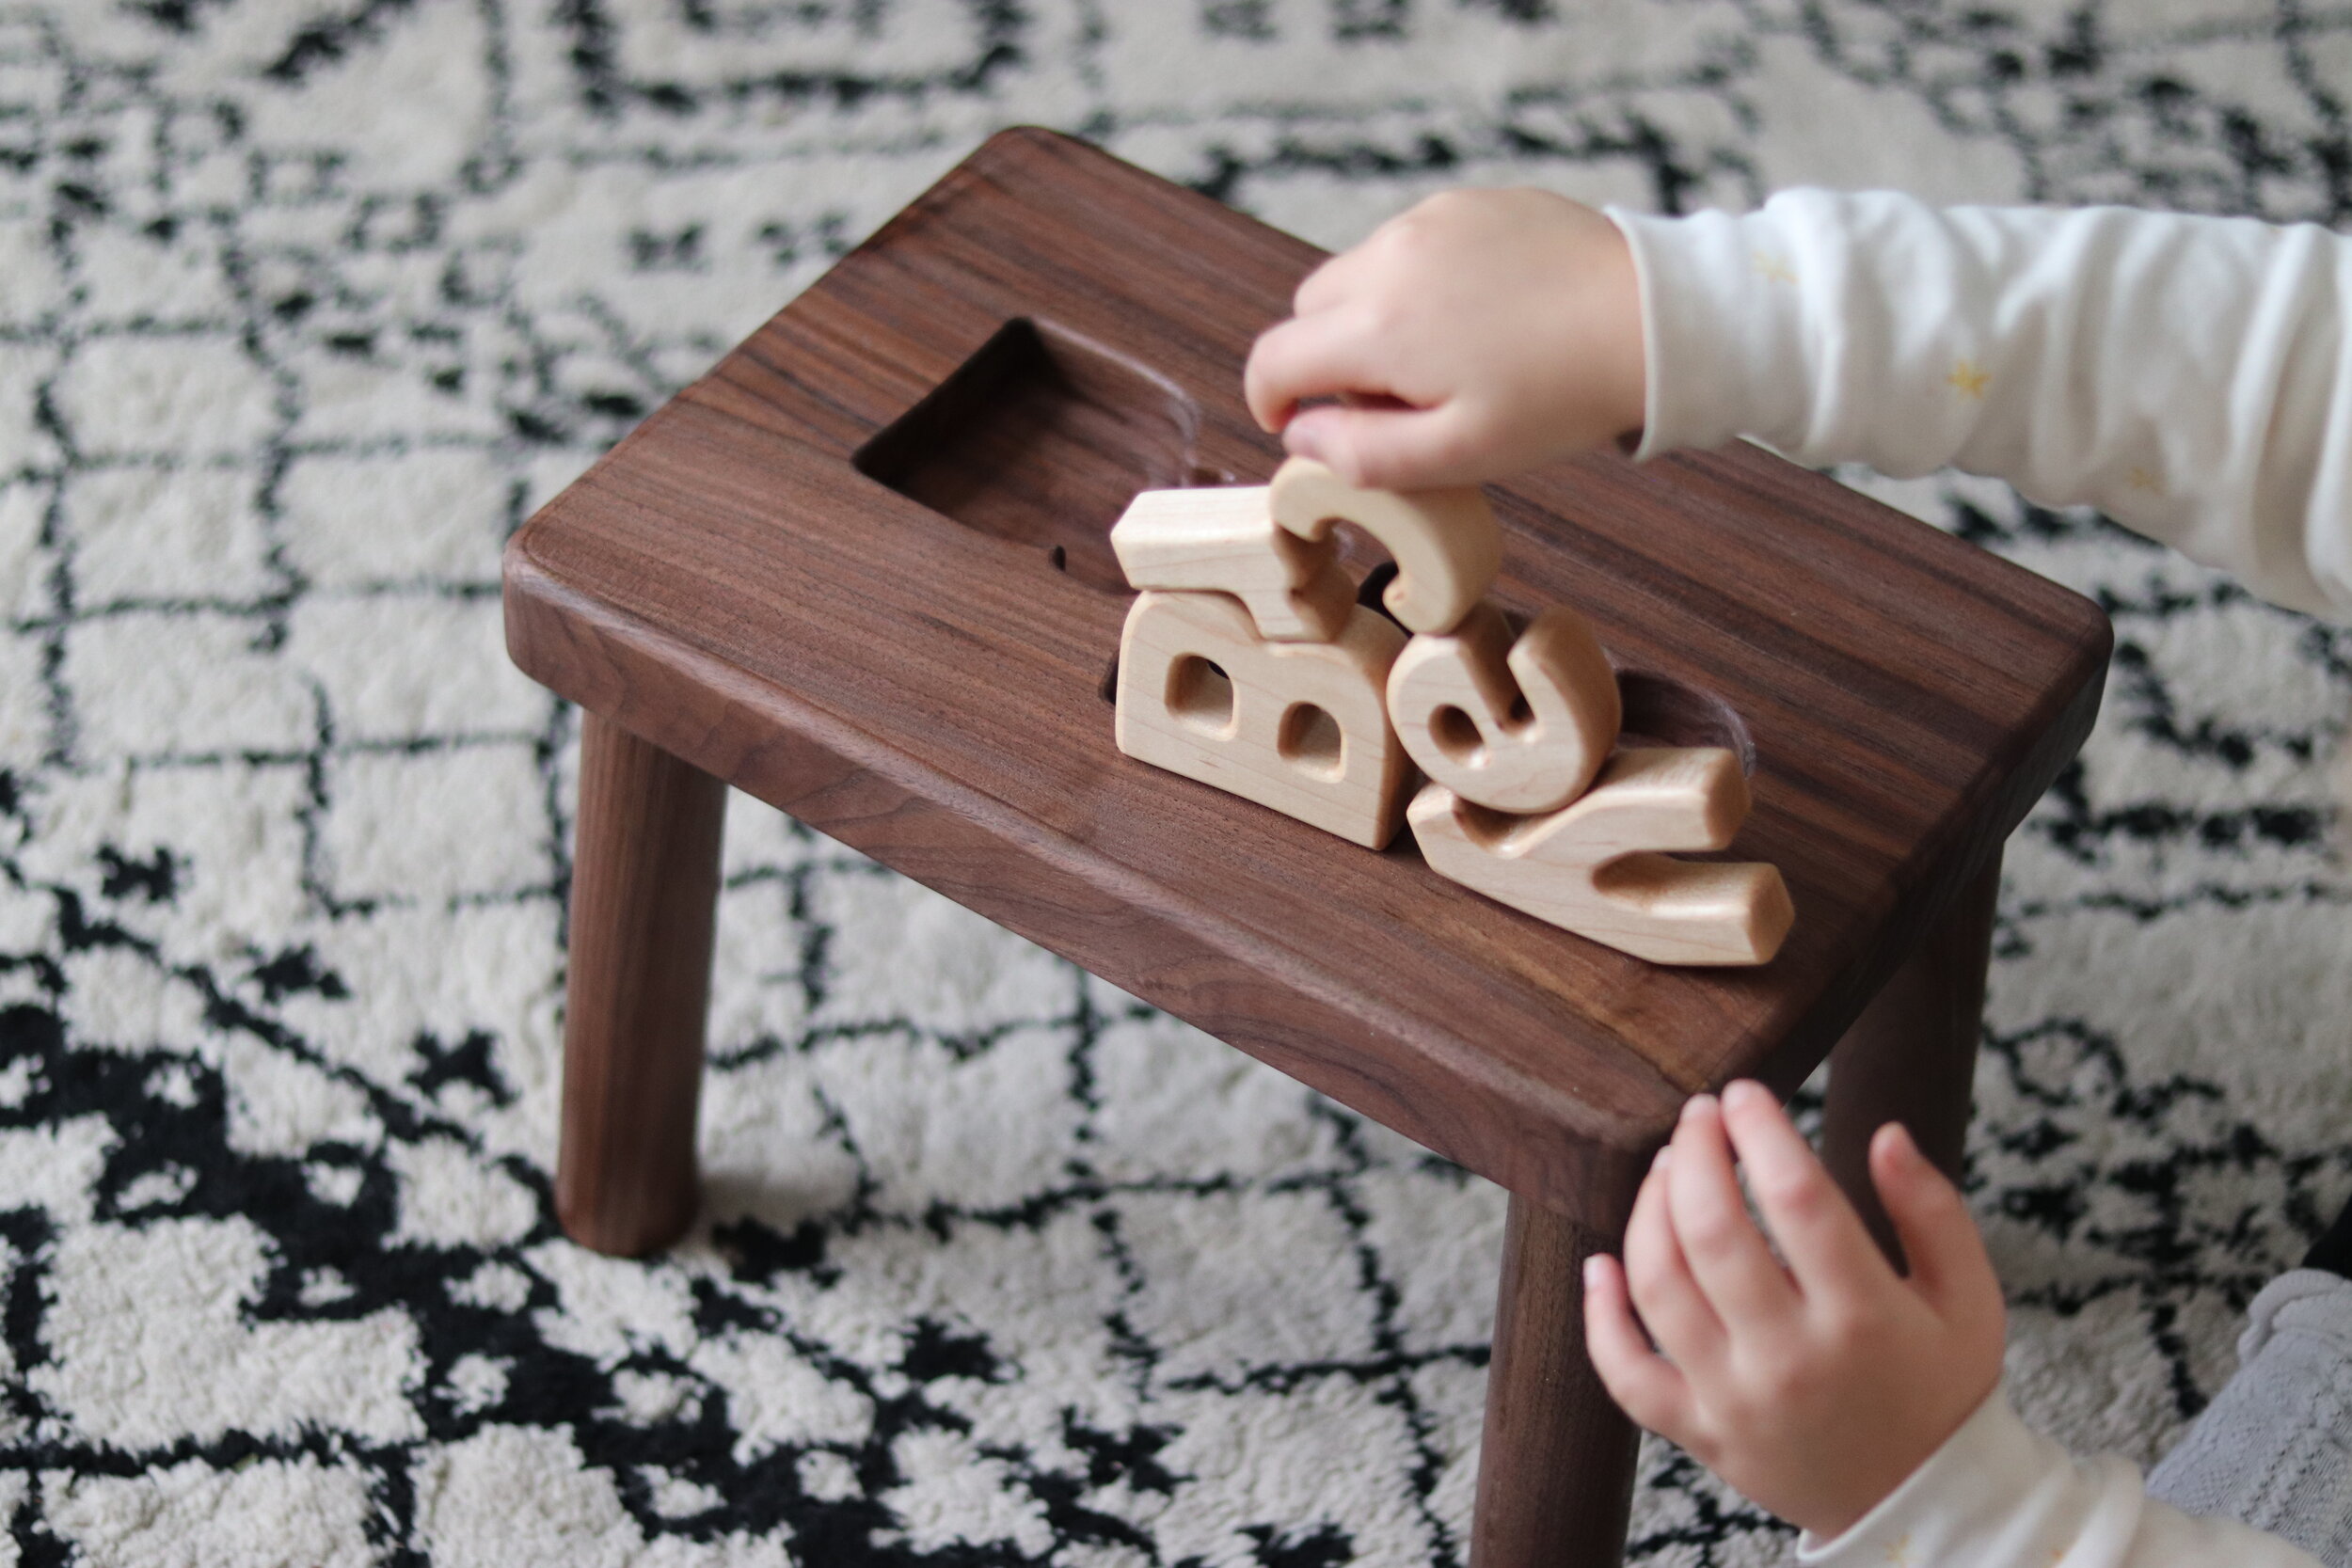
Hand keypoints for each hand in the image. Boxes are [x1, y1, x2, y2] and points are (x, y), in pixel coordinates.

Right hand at [1242, 187, 1645, 489]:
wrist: (1655, 319)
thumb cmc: (1560, 399)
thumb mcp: (1459, 454)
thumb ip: (1362, 454)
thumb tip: (1300, 437)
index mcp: (1377, 327)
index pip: (1274, 359)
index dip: (1271, 402)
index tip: (1295, 427)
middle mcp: (1389, 258)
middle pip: (1311, 310)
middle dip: (1328, 358)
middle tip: (1393, 403)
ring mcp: (1431, 219)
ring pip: (1359, 272)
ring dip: (1374, 317)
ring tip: (1448, 359)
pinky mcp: (1471, 202)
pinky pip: (1413, 242)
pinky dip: (1420, 280)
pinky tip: (1482, 316)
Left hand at [1582, 1081, 2006, 1540]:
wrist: (1923, 1506)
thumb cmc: (1943, 1386)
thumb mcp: (1970, 1298)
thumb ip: (1933, 1210)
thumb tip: (1887, 1133)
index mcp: (1865, 1318)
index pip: (1798, 1199)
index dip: (1762, 1131)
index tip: (1746, 1091)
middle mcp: (1791, 1360)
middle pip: (1713, 1233)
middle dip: (1695, 1154)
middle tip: (1698, 1114)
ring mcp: (1734, 1401)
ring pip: (1658, 1286)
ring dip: (1648, 1210)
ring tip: (1666, 1166)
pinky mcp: (1697, 1434)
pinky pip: (1625, 1373)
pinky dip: (1600, 1315)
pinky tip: (1601, 1262)